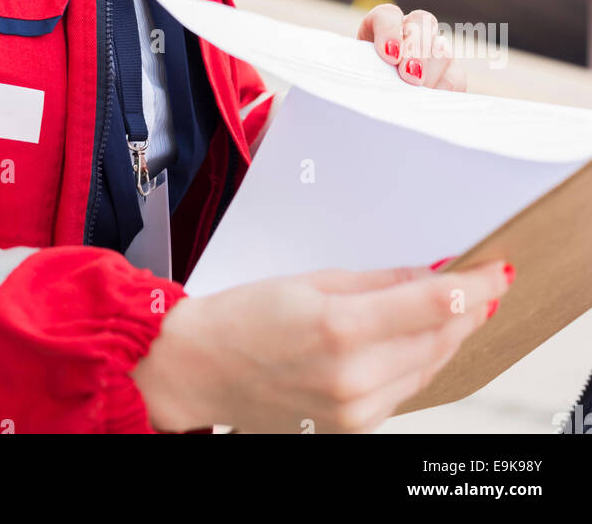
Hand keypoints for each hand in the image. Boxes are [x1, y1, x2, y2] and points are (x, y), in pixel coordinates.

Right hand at [130, 258, 513, 433]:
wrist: (202, 370)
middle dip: (467, 309)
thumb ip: (379, 282)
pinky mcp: (354, 428)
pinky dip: (419, 362)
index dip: (475, 285)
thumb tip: (429, 277)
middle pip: (439, 338)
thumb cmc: (244, 318)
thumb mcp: (312, 280)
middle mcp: (353, 377)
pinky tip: (419, 340)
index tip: (497, 271)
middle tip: (483, 283)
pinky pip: (405, 390)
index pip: (432, 304)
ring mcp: (355, 410)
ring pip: (429, 368)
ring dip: (448, 335)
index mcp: (340, 328)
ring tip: (456, 307)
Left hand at [356, 3, 466, 90]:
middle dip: (416, 47)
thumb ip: (360, 72)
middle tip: (408, 75)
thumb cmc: (361, 88)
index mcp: (380, 27)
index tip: (388, 54)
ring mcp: (433, 51)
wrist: (376, 110)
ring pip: (441, 48)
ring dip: (430, 70)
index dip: (389, 29)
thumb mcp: (353, 78)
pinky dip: (445, 88)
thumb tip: (360, 83)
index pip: (387, 15)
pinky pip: (455, 76)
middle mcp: (409, 32)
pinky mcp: (449, 75)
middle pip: (421, 21)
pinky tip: (433, 99)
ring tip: (418, 91)